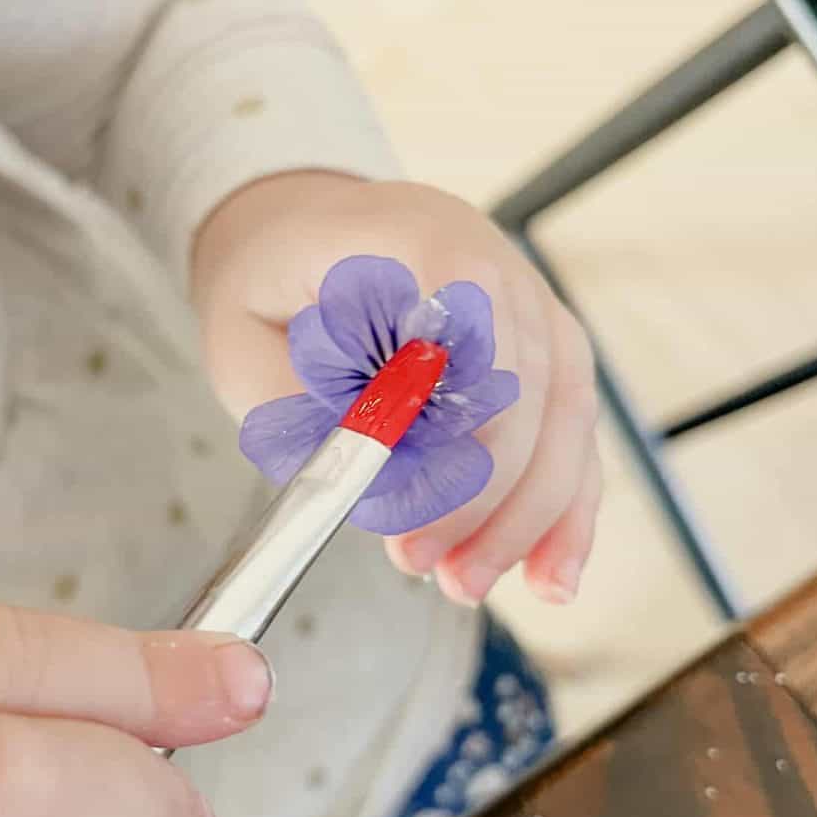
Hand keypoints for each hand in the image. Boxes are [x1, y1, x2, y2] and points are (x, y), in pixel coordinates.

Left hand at [193, 174, 601, 605]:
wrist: (301, 233)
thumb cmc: (271, 281)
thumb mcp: (244, 336)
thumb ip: (301, 398)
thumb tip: (371, 471)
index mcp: (416, 237)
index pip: (475, 321)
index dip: (458, 413)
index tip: (409, 497)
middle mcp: (495, 268)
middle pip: (527, 388)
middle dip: (479, 495)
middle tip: (417, 562)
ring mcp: (529, 309)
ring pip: (562, 423)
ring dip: (522, 518)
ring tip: (468, 583)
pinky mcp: (542, 354)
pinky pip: (572, 436)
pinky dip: (562, 510)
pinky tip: (547, 574)